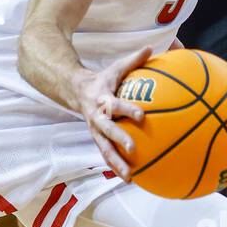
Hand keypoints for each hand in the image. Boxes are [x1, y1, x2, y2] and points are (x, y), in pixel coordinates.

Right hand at [73, 45, 150, 180]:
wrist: (74, 91)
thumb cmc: (102, 80)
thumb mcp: (115, 68)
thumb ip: (133, 60)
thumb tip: (152, 48)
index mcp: (102, 99)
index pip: (115, 105)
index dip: (127, 110)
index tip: (141, 116)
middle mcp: (97, 117)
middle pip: (106, 131)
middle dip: (118, 140)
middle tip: (132, 149)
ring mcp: (95, 130)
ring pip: (104, 149)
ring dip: (116, 163)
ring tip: (130, 177)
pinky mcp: (97, 139)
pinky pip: (106, 155)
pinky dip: (116, 167)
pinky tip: (131, 178)